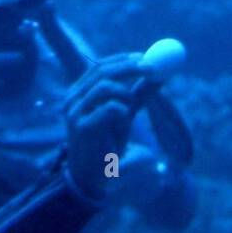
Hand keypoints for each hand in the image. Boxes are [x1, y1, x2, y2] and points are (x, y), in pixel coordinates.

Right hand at [63, 53, 151, 200]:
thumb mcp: (125, 114)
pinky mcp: (81, 127)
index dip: (124, 60)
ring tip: (130, 111)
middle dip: (129, 67)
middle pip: (101, 71)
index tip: (146, 58)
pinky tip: (122, 123)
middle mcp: (72, 99)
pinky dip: (122, 110)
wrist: (94, 174)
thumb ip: (138, 94)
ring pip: (104, 87)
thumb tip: (159, 75)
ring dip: (126, 94)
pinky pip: (109, 108)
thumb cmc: (108, 142)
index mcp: (80, 92)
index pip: (100, 66)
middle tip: (151, 67)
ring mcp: (74, 112)